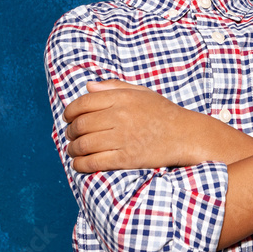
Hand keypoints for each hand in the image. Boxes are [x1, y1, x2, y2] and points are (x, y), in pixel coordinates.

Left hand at [62, 79, 200, 172]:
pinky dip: (81, 164)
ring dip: (73, 149)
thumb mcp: (141, 92)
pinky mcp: (126, 158)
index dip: (70, 112)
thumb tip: (88, 86)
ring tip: (73, 150)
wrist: (185, 135)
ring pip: (84, 144)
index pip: (83, 103)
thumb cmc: (162, 112)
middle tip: (70, 136)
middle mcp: (120, 116)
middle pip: (81, 125)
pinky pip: (95, 162)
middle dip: (70, 132)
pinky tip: (79, 164)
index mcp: (122, 98)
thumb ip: (113, 87)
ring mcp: (123, 138)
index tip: (67, 118)